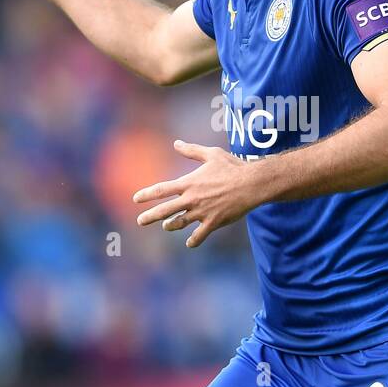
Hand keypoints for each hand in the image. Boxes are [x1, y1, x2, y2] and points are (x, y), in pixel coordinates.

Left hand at [134, 141, 260, 247]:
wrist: (251, 184)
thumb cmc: (233, 167)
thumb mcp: (211, 154)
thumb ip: (192, 150)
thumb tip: (176, 143)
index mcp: (189, 183)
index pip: (162, 190)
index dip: (147, 194)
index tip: (136, 199)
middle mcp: (192, 199)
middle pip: (165, 210)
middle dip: (150, 216)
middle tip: (140, 221)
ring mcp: (202, 212)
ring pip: (179, 223)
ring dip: (171, 226)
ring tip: (166, 226)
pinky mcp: (213, 222)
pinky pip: (199, 235)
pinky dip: (193, 240)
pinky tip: (190, 243)